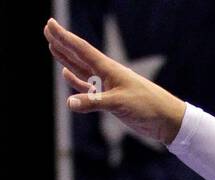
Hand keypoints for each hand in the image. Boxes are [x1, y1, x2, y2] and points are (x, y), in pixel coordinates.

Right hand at [44, 17, 185, 144]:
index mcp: (108, 69)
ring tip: (53, 48)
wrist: (167, 119)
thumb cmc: (147, 106)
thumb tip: (70, 103)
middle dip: (62, 43)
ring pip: (81, 70)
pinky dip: (76, 82)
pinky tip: (66, 74)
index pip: (81, 49)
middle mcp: (106, 74)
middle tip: (46, 30)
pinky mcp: (111, 99)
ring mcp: (108, 86)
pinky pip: (88, 88)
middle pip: (78, 55)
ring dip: (66, 59)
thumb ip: (93, 102)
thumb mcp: (119, 104)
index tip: (50, 24)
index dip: (64, 37)